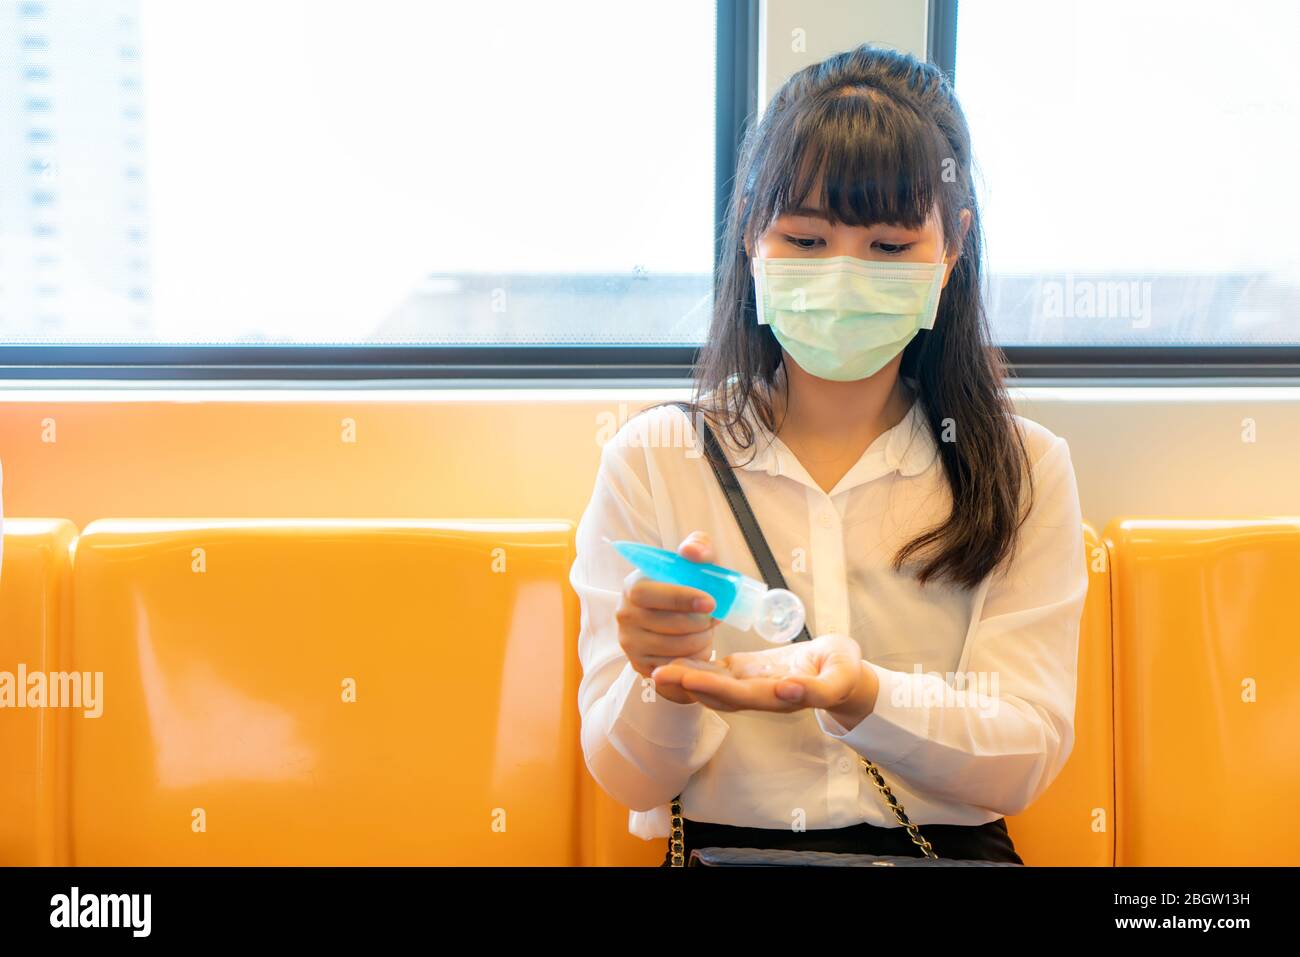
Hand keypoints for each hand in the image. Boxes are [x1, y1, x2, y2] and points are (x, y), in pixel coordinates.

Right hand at [615, 531, 717, 704]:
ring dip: (699, 640)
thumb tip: (691, 552)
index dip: (680, 598)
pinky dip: (691, 657)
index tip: (710, 602)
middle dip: (698, 623)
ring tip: (706, 629)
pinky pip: (672, 666)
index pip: (647, 593)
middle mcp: (625, 614)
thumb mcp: (695, 563)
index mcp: (632, 586)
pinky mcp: (639, 664)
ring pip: (672, 648)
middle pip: (664, 624)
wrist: (677, 618)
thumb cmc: (687, 586)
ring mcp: (630, 642)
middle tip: (715, 618)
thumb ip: (698, 547)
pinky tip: (696, 644)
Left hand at [650, 634, 876, 721]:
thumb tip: (789, 690)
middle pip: (719, 695)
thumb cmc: (843, 670)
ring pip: (712, 687)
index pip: (743, 695)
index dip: (716, 689)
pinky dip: (693, 669)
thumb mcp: (842, 675)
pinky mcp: (744, 674)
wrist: (841, 673)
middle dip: (688, 686)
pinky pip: (714, 674)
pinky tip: (671, 660)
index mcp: (781, 697)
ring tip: (656, 670)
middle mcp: (759, 697)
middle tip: (659, 674)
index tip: (691, 681)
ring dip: (684, 681)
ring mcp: (749, 687)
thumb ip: (819, 689)